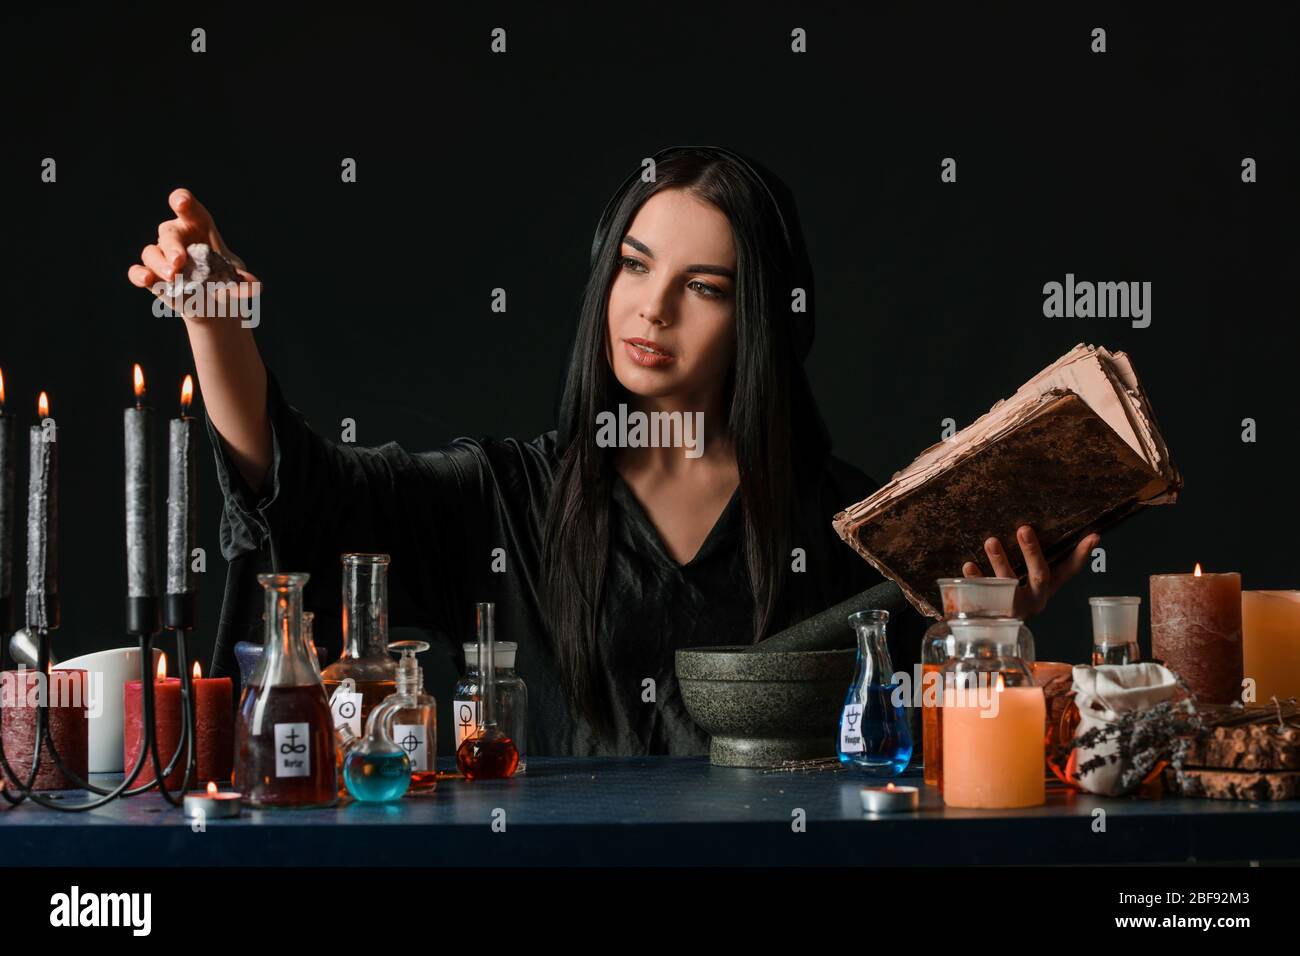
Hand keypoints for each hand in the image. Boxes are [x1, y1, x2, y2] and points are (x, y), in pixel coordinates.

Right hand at [127, 188, 258, 319]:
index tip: (181, 202)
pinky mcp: (152, 276)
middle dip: (172, 245)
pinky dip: (139, 275)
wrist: (215, 307)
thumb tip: (256, 286)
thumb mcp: (239, 281)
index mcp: (199, 227)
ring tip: (173, 277)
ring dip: (159, 263)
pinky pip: (137, 271)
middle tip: (179, 262)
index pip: (189, 207)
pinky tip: (147, 280)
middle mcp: (178, 237)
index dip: (182, 201)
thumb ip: (245, 282)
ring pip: (151, 252)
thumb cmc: (227, 282)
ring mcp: (162, 256)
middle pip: (169, 232)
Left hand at [961, 525, 1099, 620]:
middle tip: (1024, 528)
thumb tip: (1041, 528)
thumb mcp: (1029, 580)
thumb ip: (1036, 559)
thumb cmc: (1012, 594)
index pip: (1069, 571)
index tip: (1093, 536)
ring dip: (1000, 561)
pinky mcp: (990, 612)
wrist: (991, 630)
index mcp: (1047, 589)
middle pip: (1039, 576)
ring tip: (991, 541)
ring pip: (1009, 585)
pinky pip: (982, 596)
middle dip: (1033, 553)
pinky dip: (976, 580)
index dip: (1081, 555)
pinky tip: (969, 566)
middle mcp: (1034, 599)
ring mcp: (1013, 607)